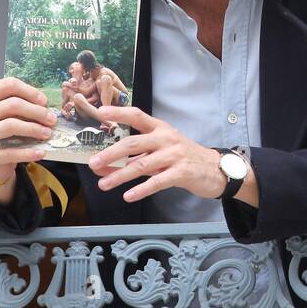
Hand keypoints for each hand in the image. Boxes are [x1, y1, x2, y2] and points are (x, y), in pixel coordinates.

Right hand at [0, 77, 56, 187]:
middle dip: (37, 111)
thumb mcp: (6, 114)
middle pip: (12, 104)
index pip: (8, 85)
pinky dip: (28, 152)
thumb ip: (21, 106)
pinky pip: (9, 152)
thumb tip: (46, 106)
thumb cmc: (2, 133)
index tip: (44, 102)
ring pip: (11, 125)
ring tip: (47, 133)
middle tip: (51, 120)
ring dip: (34, 129)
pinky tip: (40, 152)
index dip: (30, 92)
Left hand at [87, 106, 226, 201]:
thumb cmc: (182, 157)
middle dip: (111, 153)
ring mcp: (174, 155)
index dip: (119, 112)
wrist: (214, 168)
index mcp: (160, 128)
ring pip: (142, 165)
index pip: (137, 115)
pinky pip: (157, 182)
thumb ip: (135, 156)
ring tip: (104, 184)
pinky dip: (141, 190)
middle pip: (134, 143)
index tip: (100, 112)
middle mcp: (166, 138)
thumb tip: (104, 165)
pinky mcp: (182, 172)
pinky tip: (128, 195)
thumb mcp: (160, 150)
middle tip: (93, 162)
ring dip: (120, 176)